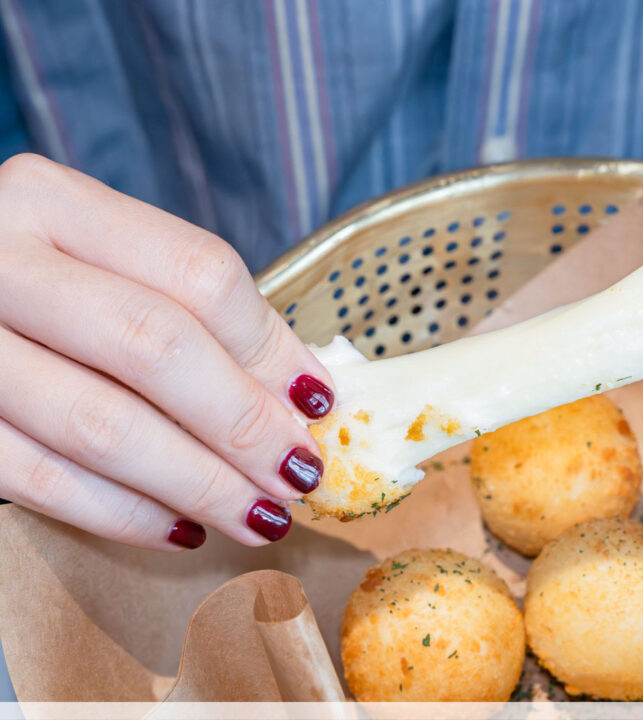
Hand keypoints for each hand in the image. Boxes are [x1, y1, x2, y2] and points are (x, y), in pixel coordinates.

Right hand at [0, 155, 333, 548]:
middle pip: (155, 346)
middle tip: (299, 474)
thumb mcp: (101, 265)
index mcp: (52, 203)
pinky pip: (41, 480)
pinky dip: (123, 514)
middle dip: (244, 423)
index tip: (318, 404)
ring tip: (260, 516)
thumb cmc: (37, 292)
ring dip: (199, 484)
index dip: (270, 347)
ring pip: (101, 425)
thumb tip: (300, 397)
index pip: (196, 274)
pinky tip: (180, 530)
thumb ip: (190, 313)